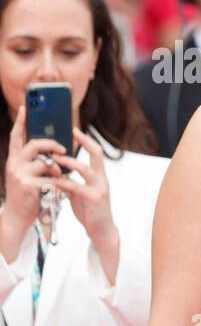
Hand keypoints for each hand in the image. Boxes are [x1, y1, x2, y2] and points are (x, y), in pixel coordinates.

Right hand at [1, 104, 65, 256]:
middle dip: (51, 144)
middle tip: (63, 148)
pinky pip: (51, 179)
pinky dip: (58, 183)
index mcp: (14, 160)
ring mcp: (19, 175)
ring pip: (45, 162)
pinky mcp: (28, 186)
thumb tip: (55, 153)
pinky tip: (58, 189)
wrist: (18, 217)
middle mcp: (13, 164)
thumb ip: (37, 163)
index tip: (25, 107)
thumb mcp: (28, 176)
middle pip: (33, 145)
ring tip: (58, 177)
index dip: (21, 122)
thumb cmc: (27, 195)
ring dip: (57, 169)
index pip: (16, 136)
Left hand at [52, 126, 117, 247]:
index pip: (96, 152)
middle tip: (70, 133)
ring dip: (69, 161)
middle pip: (97, 153)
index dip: (86, 139)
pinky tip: (55, 181)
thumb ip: (73, 181)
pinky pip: (76, 186)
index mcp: (100, 176)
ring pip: (85, 168)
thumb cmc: (91, 211)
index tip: (75, 129)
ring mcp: (99, 188)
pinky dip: (64, 182)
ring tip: (55, 158)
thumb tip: (59, 172)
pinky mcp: (93, 199)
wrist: (102, 231)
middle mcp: (102, 179)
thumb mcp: (81, 193)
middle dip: (83, 141)